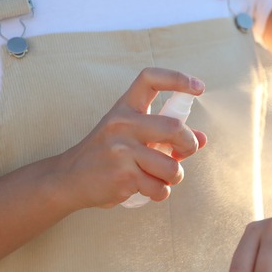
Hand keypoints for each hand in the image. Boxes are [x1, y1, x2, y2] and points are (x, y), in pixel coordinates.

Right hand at [53, 68, 206, 209]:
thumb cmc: (108, 154)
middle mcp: (122, 123)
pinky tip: (146, 189)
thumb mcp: (133, 135)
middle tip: (184, 153)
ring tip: (161, 177)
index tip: (199, 87)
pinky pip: (159, 187)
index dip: (178, 78)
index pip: (150, 78)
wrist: (69, 178)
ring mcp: (121, 150)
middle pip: (174, 129)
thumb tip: (202, 138)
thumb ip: (166, 135)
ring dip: (174, 177)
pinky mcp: (122, 175)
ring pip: (171, 166)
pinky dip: (160, 193)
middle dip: (189, 145)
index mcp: (125, 107)